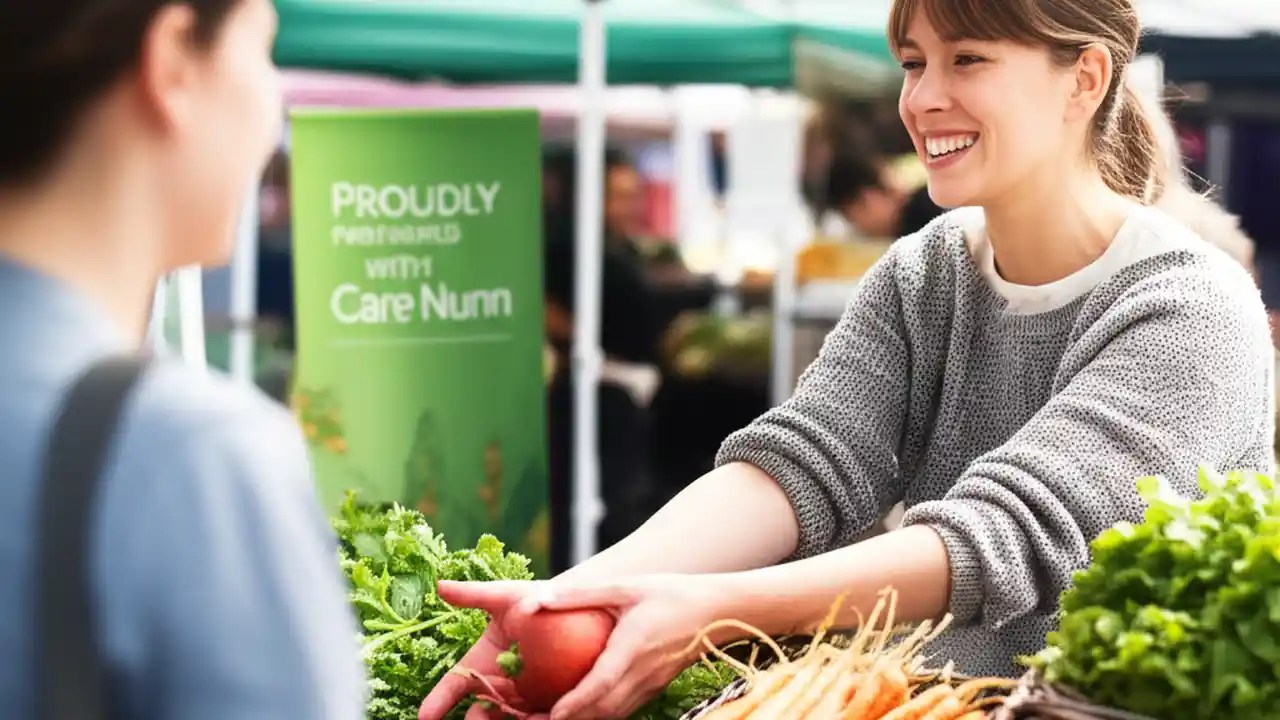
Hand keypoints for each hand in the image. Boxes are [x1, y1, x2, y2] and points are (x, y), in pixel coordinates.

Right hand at [418, 580, 548, 719]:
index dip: (439, 700)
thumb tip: (439, 585)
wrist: (580, 610)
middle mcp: (499, 684)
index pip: (457, 684)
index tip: (425, 715)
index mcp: (482, 663)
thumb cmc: (538, 600)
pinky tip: (541, 718)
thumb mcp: (506, 596)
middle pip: (478, 711)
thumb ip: (473, 594)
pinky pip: (536, 718)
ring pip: (505, 719)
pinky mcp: (547, 704)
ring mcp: (522, 697)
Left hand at [516, 574, 738, 719]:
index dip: (577, 703)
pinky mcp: (658, 686)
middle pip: (606, 709)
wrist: (719, 611)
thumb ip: (583, 594)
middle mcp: (644, 672)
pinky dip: (604, 714)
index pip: (602, 683)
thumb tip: (539, 600)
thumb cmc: (672, 593)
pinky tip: (586, 710)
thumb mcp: (626, 587)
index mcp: (633, 647)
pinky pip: (627, 707)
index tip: (554, 715)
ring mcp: (653, 683)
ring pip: (616, 713)